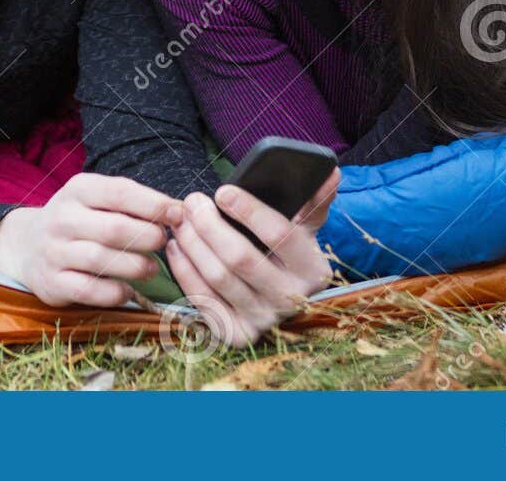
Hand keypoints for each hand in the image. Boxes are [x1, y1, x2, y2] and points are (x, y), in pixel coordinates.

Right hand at [0, 173, 181, 307]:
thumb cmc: (78, 221)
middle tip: (163, 242)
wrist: (28, 247)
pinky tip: (128, 290)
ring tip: (152, 268)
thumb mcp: (97, 200)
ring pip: (102, 259)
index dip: (153, 204)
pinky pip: (89, 290)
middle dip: (148, 237)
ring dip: (136, 266)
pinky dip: (115, 292)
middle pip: (114, 228)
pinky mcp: (51, 282)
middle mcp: (61, 218)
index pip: (119, 192)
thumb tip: (178, 211)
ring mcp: (53, 251)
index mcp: (77, 190)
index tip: (178, 214)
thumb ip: (132, 203)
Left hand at [166, 168, 339, 346]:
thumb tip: (330, 172)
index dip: (248, 211)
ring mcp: (263, 319)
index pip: (279, 235)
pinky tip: (176, 246)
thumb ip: (313, 199)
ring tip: (180, 219)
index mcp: (313, 268)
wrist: (278, 294)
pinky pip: (202, 299)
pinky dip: (184, 270)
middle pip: (240, 257)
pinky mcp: (237, 334)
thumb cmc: (285, 248)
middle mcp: (291, 298)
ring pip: (217, 277)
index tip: (223, 191)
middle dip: (209, 224)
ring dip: (191, 243)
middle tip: (192, 201)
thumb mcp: (304, 226)